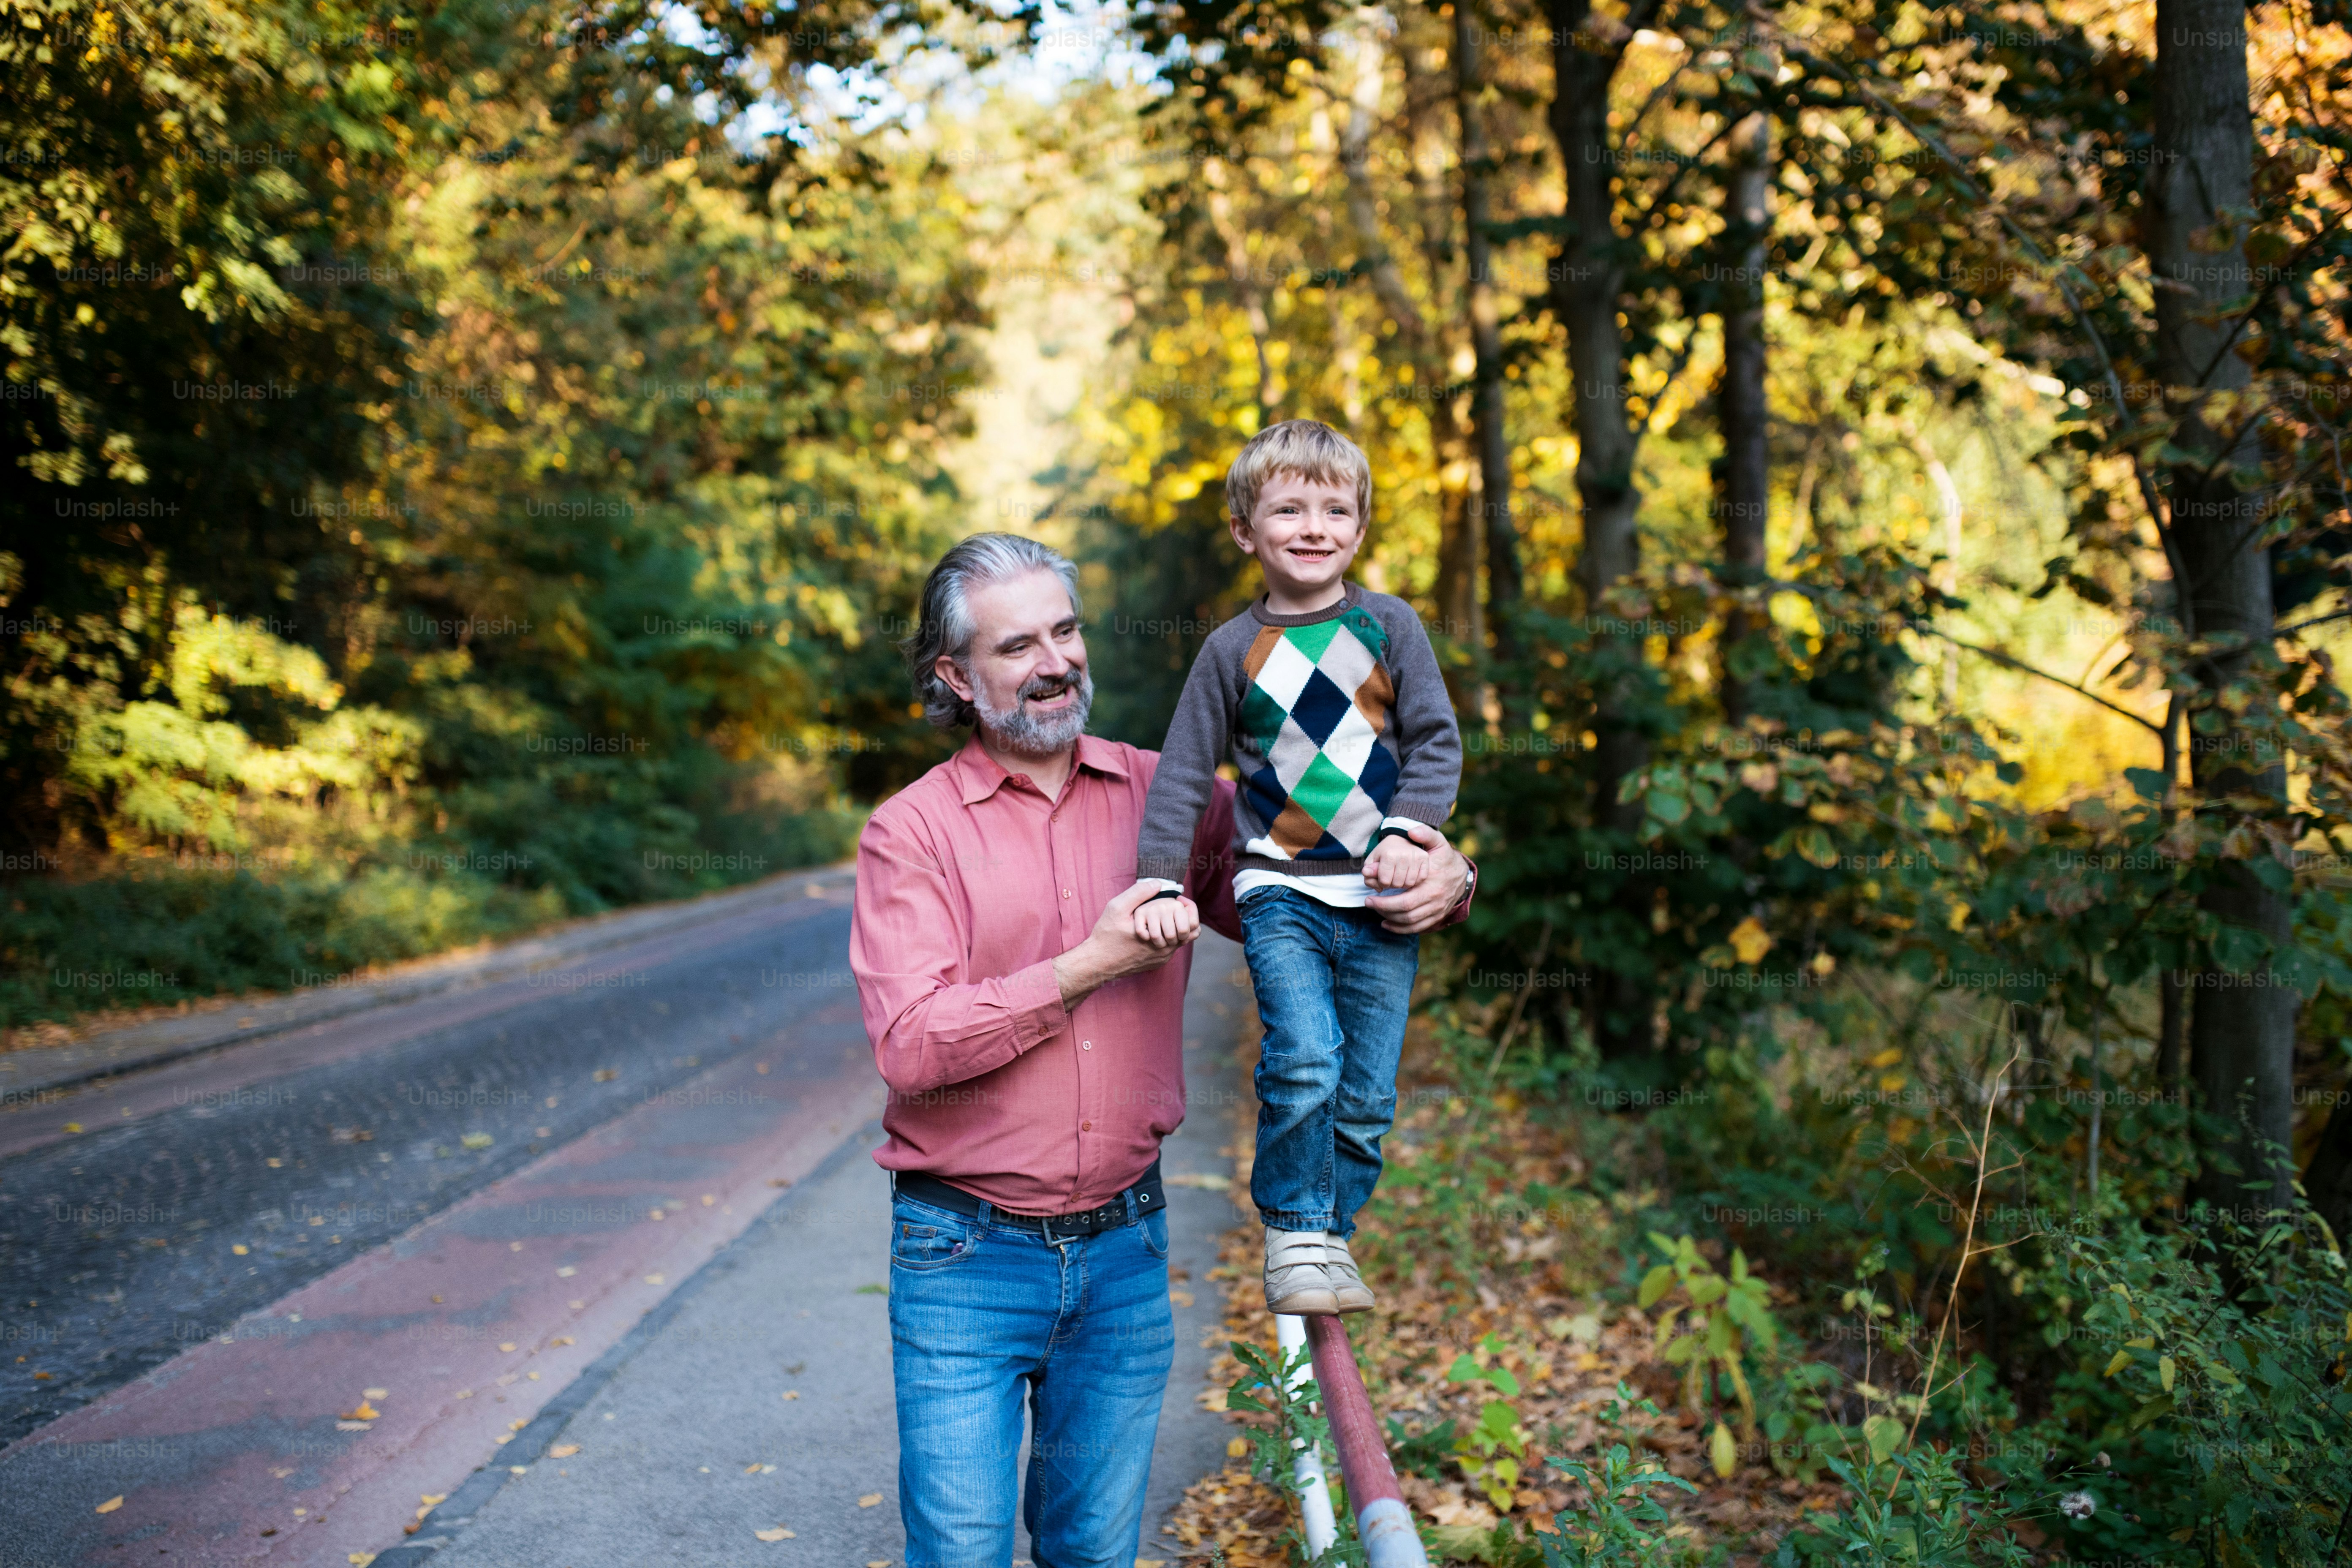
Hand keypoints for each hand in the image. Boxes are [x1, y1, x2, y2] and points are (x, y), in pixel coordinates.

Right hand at [1055, 881, 1199, 1005]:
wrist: (1097, 962)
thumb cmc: (1106, 935)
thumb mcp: (1117, 908)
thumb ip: (1138, 893)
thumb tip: (1158, 884)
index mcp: (1160, 936)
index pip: (1191, 924)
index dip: (1188, 909)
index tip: (1177, 901)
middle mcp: (1165, 951)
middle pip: (1188, 932)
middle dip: (1181, 917)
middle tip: (1168, 908)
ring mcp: (1161, 958)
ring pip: (1179, 940)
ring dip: (1173, 927)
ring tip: (1158, 918)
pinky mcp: (1156, 963)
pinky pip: (1170, 949)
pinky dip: (1166, 938)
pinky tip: (1151, 930)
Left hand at [1362, 833, 1429, 890]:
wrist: (1399, 839)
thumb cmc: (1384, 853)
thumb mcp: (1372, 861)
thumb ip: (1368, 871)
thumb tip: (1366, 873)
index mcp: (1388, 854)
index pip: (1385, 882)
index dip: (1382, 883)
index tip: (1382, 876)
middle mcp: (1404, 854)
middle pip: (1397, 884)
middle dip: (1392, 884)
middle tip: (1391, 876)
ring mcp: (1416, 856)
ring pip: (1409, 883)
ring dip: (1403, 884)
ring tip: (1400, 876)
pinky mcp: (1425, 858)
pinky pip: (1420, 879)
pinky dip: (1414, 880)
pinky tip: (1409, 874)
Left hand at [1363, 821, 1471, 934]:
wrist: (1463, 874)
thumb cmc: (1445, 857)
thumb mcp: (1438, 842)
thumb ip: (1426, 834)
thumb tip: (1412, 831)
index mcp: (1431, 883)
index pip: (1406, 899)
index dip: (1386, 902)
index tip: (1370, 896)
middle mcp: (1435, 899)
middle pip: (1406, 913)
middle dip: (1384, 910)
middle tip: (1368, 903)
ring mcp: (1437, 910)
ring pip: (1411, 922)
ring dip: (1391, 920)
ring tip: (1376, 911)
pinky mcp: (1437, 916)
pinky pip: (1418, 928)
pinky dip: (1401, 929)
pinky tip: (1387, 924)